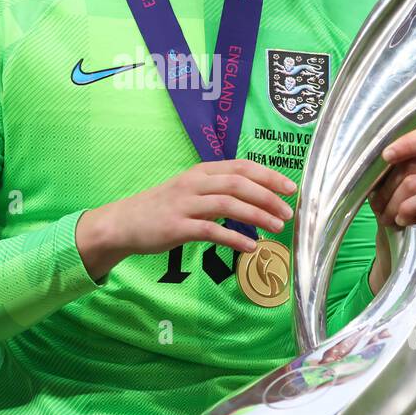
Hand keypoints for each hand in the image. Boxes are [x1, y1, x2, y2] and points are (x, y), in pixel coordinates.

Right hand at [76, 159, 295, 281]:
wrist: (124, 223)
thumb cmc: (163, 207)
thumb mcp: (190, 190)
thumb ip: (218, 189)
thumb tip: (256, 196)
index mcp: (201, 171)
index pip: (241, 167)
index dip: (269, 176)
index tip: (291, 188)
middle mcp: (194, 183)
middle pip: (238, 183)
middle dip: (268, 197)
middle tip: (288, 213)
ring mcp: (184, 204)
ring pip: (228, 205)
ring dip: (257, 216)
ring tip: (276, 229)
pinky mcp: (176, 227)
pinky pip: (211, 230)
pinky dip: (234, 238)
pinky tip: (250, 247)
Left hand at [367, 123, 415, 241]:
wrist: (410, 239)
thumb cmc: (399, 203)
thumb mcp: (391, 179)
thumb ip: (390, 163)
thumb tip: (377, 158)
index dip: (408, 143)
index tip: (386, 157)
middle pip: (412, 165)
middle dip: (386, 188)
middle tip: (377, 205)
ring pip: (414, 183)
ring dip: (393, 204)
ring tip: (387, 216)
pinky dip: (408, 210)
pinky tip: (404, 219)